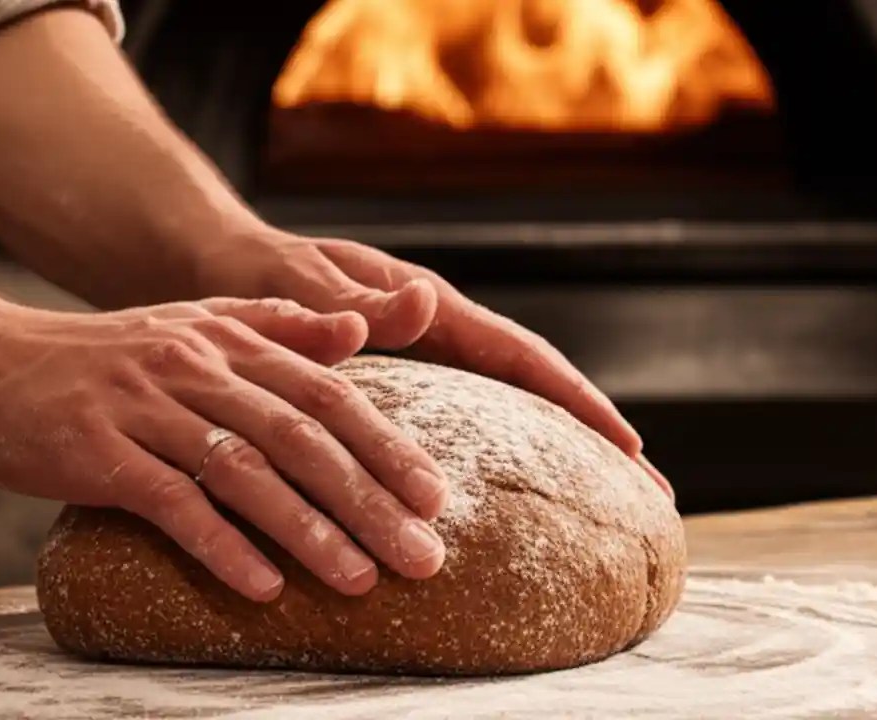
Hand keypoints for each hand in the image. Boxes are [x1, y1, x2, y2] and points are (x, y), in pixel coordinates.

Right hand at [0, 298, 451, 601]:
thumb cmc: (108, 356)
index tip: (434, 497)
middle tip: (422, 555)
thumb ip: (280, 328)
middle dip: (369, 499)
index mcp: (233, 339)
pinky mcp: (98, 452)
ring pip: (245, 472)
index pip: (329, 393)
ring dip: (309, 531)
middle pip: (302, 437)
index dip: (386, 445)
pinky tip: (262, 588)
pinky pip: (171, 504)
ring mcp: (147, 408)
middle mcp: (199, 368)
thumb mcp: (198, 326)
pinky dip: (220, 546)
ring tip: (361, 579)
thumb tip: (360, 328)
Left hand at [195, 229, 674, 498]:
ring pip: (512, 410)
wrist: (223, 269)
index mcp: (429, 312)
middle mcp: (442, 335)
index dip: (577, 402)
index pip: (522, 356)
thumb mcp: (299, 282)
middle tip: (652, 497)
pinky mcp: (406, 386)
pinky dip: (510, 455)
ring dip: (564, 455)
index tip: (629, 448)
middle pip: (537, 389)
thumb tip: (424, 301)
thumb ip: (353, 298)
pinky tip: (525, 498)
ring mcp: (429, 361)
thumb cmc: (258, 274)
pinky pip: (471, 424)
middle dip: (596, 437)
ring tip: (613, 512)